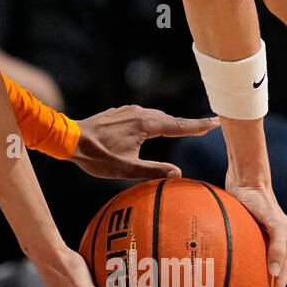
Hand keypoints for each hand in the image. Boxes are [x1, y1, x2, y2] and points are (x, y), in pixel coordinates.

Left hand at [73, 105, 220, 178]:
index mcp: (144, 125)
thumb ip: (152, 171)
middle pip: (170, 120)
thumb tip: (178, 174)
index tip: (216, 122)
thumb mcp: (125, 169)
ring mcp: (128, 111)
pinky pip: (144, 116)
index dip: (198, 125)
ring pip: (157, 117)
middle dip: (188, 124)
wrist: (69, 139)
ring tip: (186, 129)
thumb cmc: (96, 157)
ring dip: (172, 123)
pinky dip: (156, 121)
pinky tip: (155, 128)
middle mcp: (139, 114)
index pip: (178, 126)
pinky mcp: (120, 113)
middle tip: (208, 126)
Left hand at [223, 175, 286, 286]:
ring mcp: (259, 241)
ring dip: (246, 286)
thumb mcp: (272, 223)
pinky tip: (218, 277)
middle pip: (267, 280)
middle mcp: (272, 246)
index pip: (279, 281)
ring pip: (252, 270)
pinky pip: (239, 257)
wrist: (246, 179)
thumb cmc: (260, 200)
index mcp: (283, 247)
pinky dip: (233, 269)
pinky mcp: (244, 234)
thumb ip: (276, 247)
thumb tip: (273, 274)